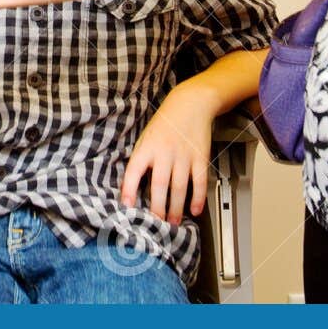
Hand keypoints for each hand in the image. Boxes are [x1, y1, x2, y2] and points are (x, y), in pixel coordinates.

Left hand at [121, 84, 214, 225]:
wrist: (190, 104)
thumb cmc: (165, 124)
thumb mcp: (146, 138)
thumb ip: (142, 160)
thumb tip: (133, 188)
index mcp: (147, 147)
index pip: (134, 170)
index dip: (129, 188)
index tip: (127, 205)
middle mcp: (164, 152)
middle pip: (159, 184)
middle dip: (157, 207)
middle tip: (156, 223)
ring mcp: (183, 155)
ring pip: (179, 187)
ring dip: (176, 208)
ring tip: (174, 222)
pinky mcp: (200, 157)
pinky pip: (199, 182)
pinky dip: (198, 198)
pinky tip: (195, 210)